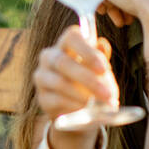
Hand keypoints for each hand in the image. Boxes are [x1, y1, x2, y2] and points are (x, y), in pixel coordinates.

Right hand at [33, 26, 114, 148]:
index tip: (104, 68)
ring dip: (82, 95)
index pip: (72, 37)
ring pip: (59, 82)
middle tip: (107, 94)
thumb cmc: (90, 82)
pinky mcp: (42, 97)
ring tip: (99, 105)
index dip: (87, 51)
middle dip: (88, 79)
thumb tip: (102, 45)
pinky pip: (56, 100)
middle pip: (64, 62)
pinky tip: (86, 110)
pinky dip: (74, 106)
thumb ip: (101, 59)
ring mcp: (42, 77)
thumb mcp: (100, 70)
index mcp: (66, 44)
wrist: (78, 110)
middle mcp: (49, 56)